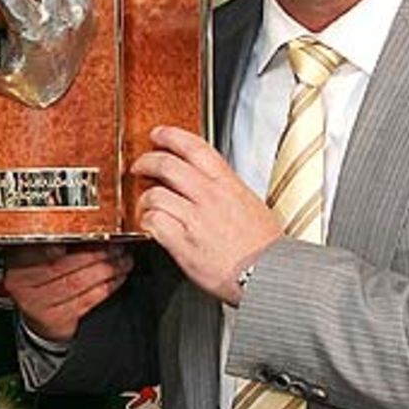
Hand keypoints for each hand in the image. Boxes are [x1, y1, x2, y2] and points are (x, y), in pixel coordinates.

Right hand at [4, 244, 132, 341]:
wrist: (38, 313)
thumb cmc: (42, 276)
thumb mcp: (38, 254)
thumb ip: (56, 240)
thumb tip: (89, 223)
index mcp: (16, 261)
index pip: (36, 249)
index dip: (61, 243)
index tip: (84, 236)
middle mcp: (22, 283)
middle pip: (61, 266)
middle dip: (94, 254)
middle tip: (116, 246)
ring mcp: (38, 303)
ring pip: (77, 283)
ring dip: (105, 270)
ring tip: (123, 260)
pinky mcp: (56, 319)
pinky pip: (87, 300)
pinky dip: (106, 287)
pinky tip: (117, 277)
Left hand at [131, 126, 282, 305]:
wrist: (269, 274)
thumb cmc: (263, 246)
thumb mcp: (251, 203)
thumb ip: (225, 188)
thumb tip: (207, 180)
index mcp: (227, 184)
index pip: (194, 147)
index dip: (170, 135)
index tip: (158, 134)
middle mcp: (209, 197)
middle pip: (166, 165)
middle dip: (146, 161)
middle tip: (139, 166)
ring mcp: (195, 219)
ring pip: (155, 193)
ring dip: (145, 198)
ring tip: (146, 204)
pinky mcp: (183, 243)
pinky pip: (154, 222)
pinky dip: (147, 222)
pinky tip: (151, 226)